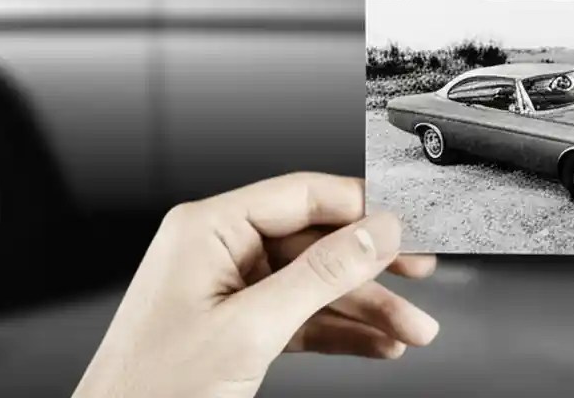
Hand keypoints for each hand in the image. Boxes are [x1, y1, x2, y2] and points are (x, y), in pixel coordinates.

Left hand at [73, 173, 438, 397]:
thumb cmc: (153, 392)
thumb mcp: (251, 329)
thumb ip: (320, 276)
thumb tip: (376, 231)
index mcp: (207, 228)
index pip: (302, 196)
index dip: (361, 207)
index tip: (408, 223)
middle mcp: (218, 249)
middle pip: (316, 242)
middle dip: (372, 268)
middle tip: (420, 272)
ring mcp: (227, 288)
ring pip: (316, 285)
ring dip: (366, 309)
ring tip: (412, 330)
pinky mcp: (237, 325)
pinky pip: (302, 317)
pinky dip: (341, 332)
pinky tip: (378, 344)